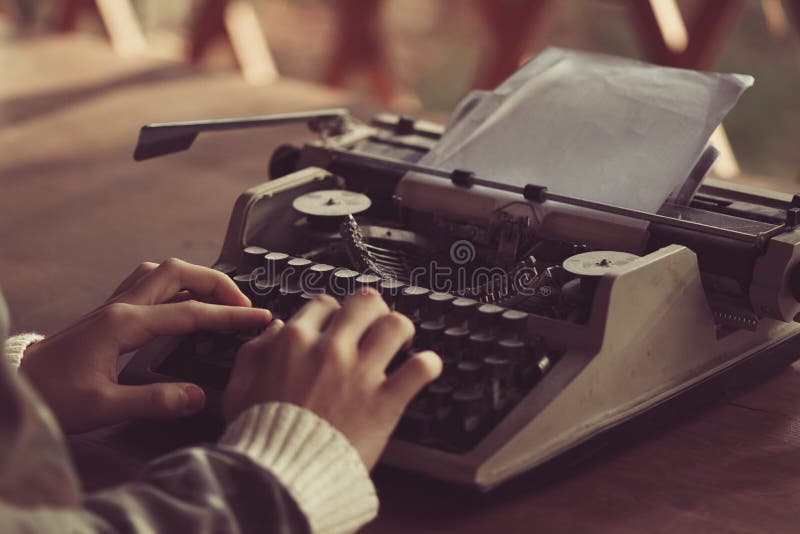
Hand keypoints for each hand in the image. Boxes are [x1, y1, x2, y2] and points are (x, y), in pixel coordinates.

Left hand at [20, 259, 270, 433]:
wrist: (17, 384)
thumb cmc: (52, 395)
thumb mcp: (103, 407)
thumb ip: (155, 400)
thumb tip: (197, 396)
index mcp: (125, 324)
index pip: (191, 313)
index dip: (230, 315)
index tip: (258, 318)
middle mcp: (121, 306)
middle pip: (179, 273)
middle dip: (218, 283)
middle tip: (243, 304)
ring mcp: (113, 305)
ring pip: (162, 272)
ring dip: (195, 278)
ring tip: (218, 298)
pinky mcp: (108, 313)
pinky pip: (148, 283)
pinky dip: (175, 286)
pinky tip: (183, 303)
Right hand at [222, 288, 441, 468]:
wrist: (280, 478)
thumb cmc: (260, 437)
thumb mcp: (239, 388)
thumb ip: (255, 351)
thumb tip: (275, 327)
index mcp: (294, 342)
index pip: (324, 304)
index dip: (334, 312)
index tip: (340, 325)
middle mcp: (330, 350)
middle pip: (365, 303)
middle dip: (374, 310)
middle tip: (376, 324)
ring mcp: (360, 374)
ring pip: (396, 326)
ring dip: (402, 330)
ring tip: (402, 342)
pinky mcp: (384, 402)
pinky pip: (419, 369)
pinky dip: (427, 365)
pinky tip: (425, 368)